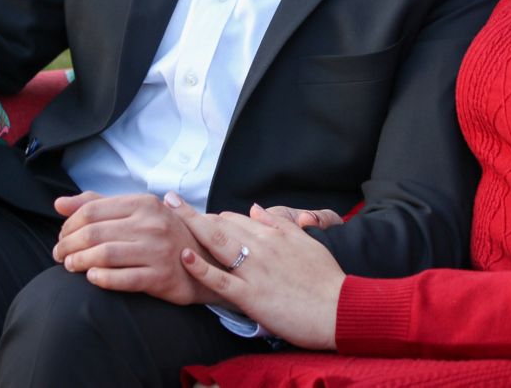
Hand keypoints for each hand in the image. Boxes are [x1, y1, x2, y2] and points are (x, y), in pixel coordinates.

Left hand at [52, 191, 221, 304]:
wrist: (205, 260)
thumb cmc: (163, 235)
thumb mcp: (137, 212)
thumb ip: (98, 205)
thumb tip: (59, 203)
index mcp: (144, 203)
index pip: (92, 209)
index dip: (69, 224)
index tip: (62, 235)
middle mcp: (152, 224)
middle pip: (94, 233)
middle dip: (68, 245)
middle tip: (59, 254)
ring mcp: (158, 251)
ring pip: (104, 255)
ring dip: (79, 262)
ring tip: (70, 266)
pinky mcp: (161, 277)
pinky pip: (122, 279)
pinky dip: (100, 278)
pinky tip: (91, 277)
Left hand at [169, 197, 343, 350]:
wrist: (339, 309)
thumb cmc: (326, 278)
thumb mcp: (307, 242)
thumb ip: (281, 224)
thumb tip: (256, 209)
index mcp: (275, 235)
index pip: (237, 219)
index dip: (215, 217)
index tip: (198, 217)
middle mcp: (262, 247)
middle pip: (222, 225)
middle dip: (194, 213)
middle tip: (172, 202)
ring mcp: (254, 271)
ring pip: (218, 243)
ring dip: (193, 226)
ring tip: (172, 212)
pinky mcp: (250, 296)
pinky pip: (220, 281)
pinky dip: (200, 268)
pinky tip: (184, 256)